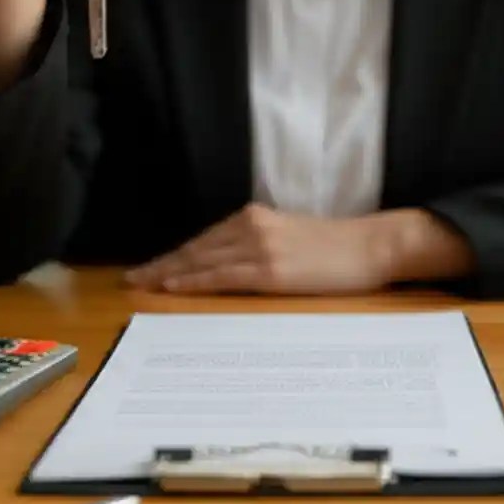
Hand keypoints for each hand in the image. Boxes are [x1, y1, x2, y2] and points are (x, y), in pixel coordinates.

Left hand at [125, 205, 397, 295]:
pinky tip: (171, 286)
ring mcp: (259, 247)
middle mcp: (251, 226)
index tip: (150, 267)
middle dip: (162, 264)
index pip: (205, 239)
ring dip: (168, 273)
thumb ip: (260, 245)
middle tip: (132, 278)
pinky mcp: (269, 270)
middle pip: (196, 248)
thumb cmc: (337, 248)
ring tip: (141, 284)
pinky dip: (192, 281)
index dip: (175, 255)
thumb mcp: (290, 238)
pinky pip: (220, 276)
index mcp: (255, 217)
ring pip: (201, 261)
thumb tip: (232, 264)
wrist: (371, 248)